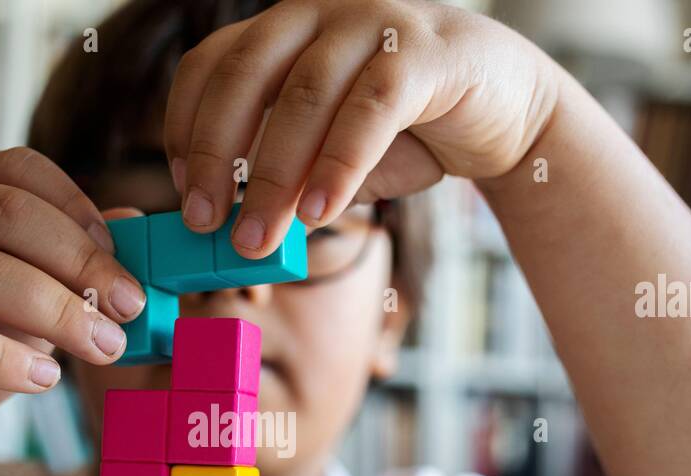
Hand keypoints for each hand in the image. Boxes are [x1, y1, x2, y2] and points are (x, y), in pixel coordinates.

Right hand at [0, 148, 146, 467]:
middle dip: (80, 260)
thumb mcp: (22, 313)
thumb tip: (135, 218)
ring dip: (56, 311)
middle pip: (5, 214)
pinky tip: (43, 379)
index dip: (73, 202)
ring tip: (103, 346)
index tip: (118, 254)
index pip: (14, 169)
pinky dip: (2, 358)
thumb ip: (67, 270)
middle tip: (128, 307)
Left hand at [163, 0, 560, 255]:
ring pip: (304, 96)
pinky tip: (318, 215)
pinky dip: (338, 166)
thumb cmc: (407, 133)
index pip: (211, 65)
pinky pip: (369, 109)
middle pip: (244, 75)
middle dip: (213, 155)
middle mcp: (320, 13)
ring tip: (255, 239)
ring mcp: (373, 23)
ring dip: (272, 176)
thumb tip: (229, 229)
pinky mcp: (425, 52)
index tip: (182, 191)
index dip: (185, 127)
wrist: (508, 112)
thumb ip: (284, 179)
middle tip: (202, 222)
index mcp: (285, 31)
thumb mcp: (329, 159)